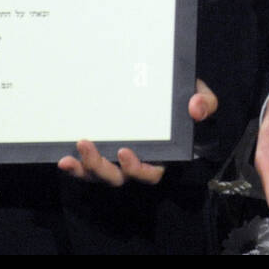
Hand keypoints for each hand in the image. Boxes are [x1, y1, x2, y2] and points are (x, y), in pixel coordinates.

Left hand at [57, 78, 218, 185]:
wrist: (172, 91)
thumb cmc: (187, 99)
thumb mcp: (202, 98)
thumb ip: (206, 103)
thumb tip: (196, 107)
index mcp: (163, 155)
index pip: (151, 173)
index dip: (137, 168)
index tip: (125, 151)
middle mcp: (137, 162)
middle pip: (118, 177)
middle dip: (100, 167)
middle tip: (86, 145)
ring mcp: (117, 159)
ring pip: (99, 174)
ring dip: (84, 167)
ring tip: (70, 155)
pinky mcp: (103, 150)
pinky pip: (87, 165)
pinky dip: (75, 166)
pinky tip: (63, 158)